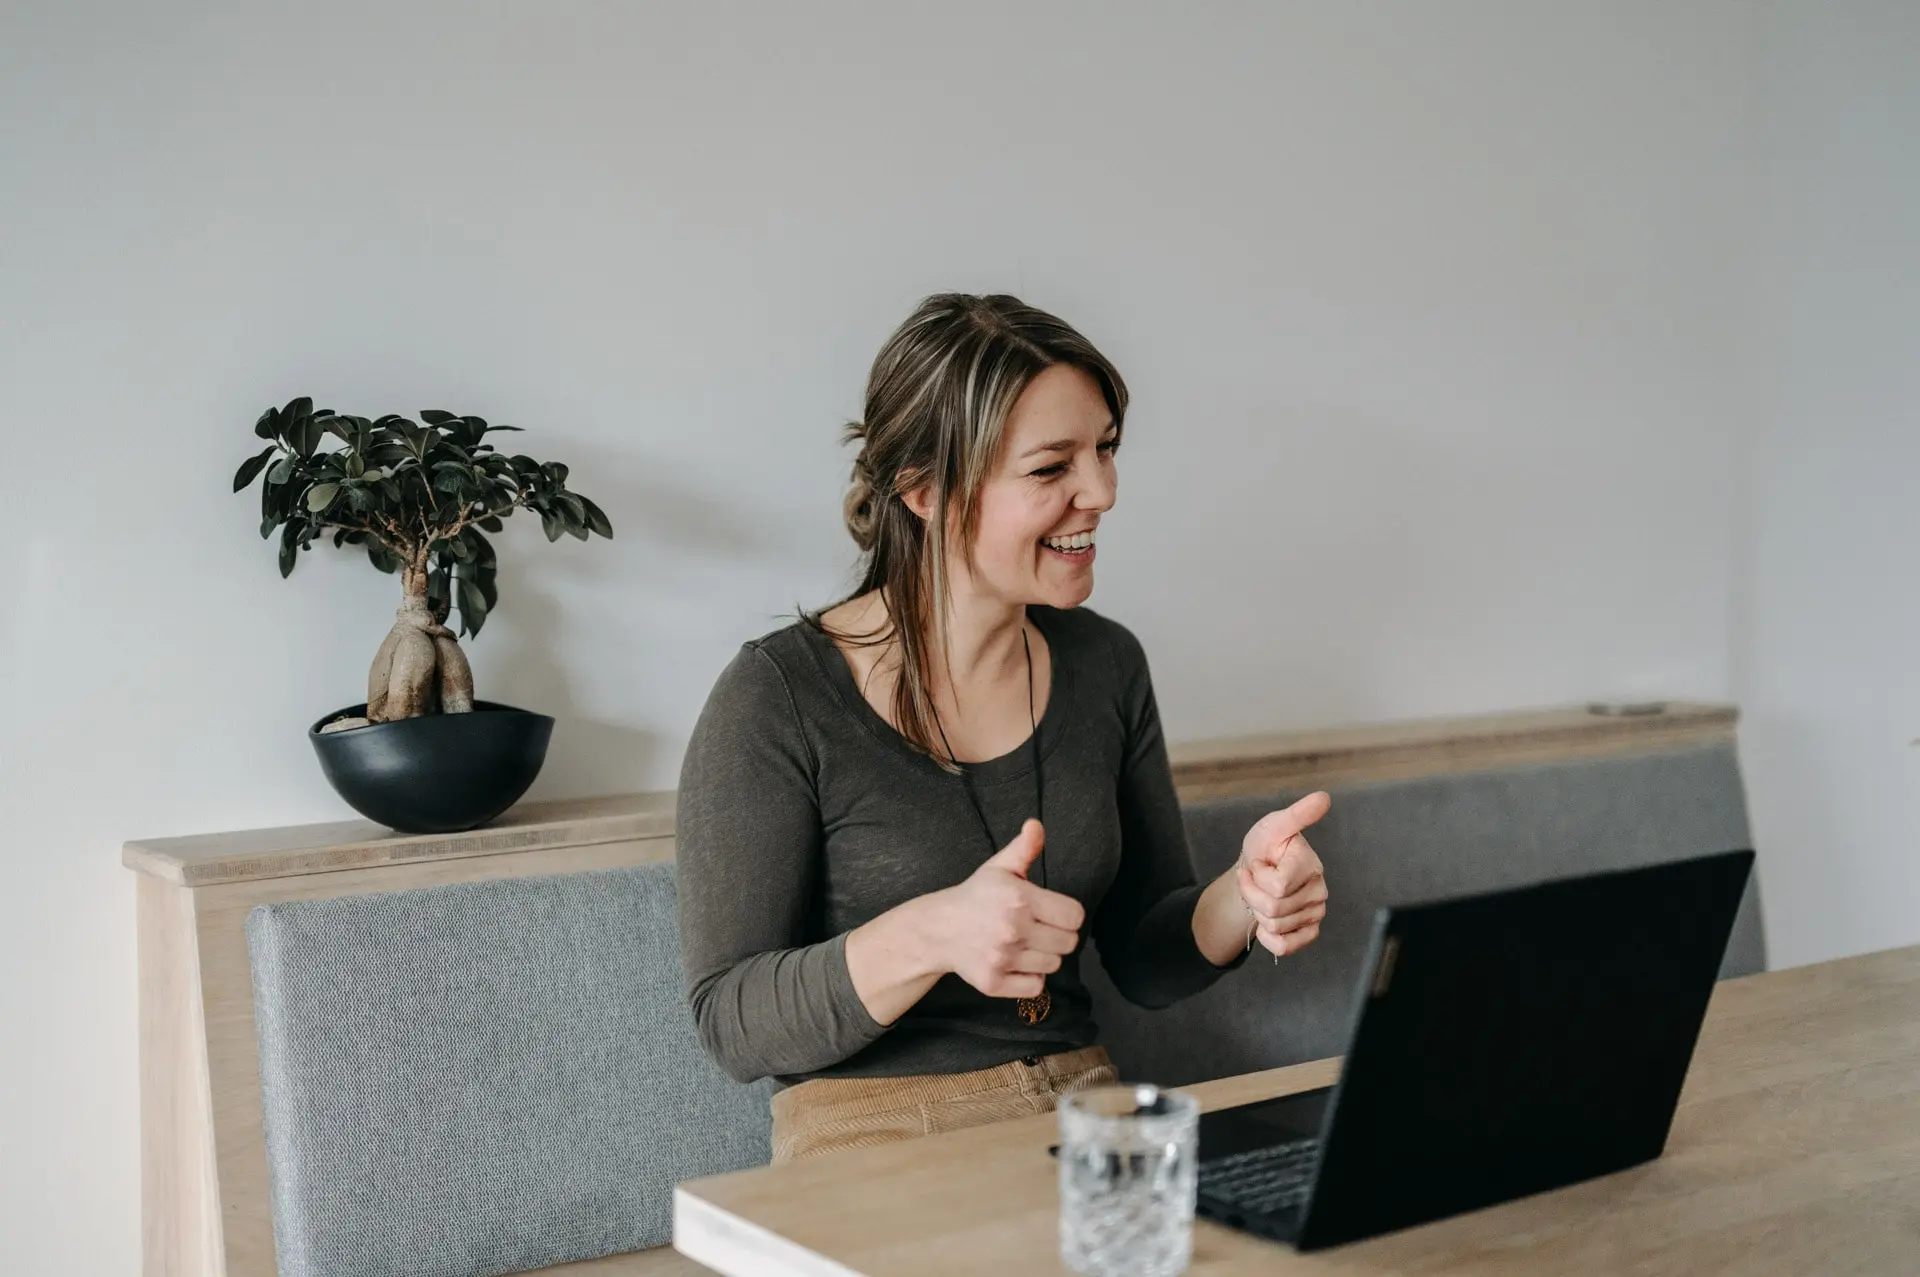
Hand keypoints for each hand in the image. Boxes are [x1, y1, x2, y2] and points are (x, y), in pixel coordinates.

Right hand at [923, 819, 1085, 999]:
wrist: (938, 930)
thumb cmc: (976, 897)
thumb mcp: (1000, 868)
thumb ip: (1025, 848)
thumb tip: (1036, 825)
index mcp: (1020, 899)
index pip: (1074, 917)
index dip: (1068, 914)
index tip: (1053, 912)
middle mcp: (1013, 930)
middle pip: (1068, 943)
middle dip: (1058, 935)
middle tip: (1038, 928)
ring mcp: (1003, 959)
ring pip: (1053, 965)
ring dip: (1043, 956)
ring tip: (1024, 944)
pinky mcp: (994, 983)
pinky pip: (1036, 986)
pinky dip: (1030, 977)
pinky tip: (1016, 962)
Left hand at [1238, 792, 1329, 957]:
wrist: (1256, 872)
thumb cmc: (1265, 847)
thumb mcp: (1273, 827)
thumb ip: (1297, 815)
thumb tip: (1324, 797)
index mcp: (1310, 864)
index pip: (1277, 886)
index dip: (1256, 875)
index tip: (1257, 863)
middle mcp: (1319, 890)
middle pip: (1272, 907)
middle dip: (1251, 894)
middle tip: (1253, 879)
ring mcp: (1316, 913)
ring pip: (1274, 926)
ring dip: (1256, 911)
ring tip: (1261, 893)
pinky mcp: (1309, 932)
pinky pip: (1284, 947)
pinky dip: (1268, 937)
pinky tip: (1266, 920)